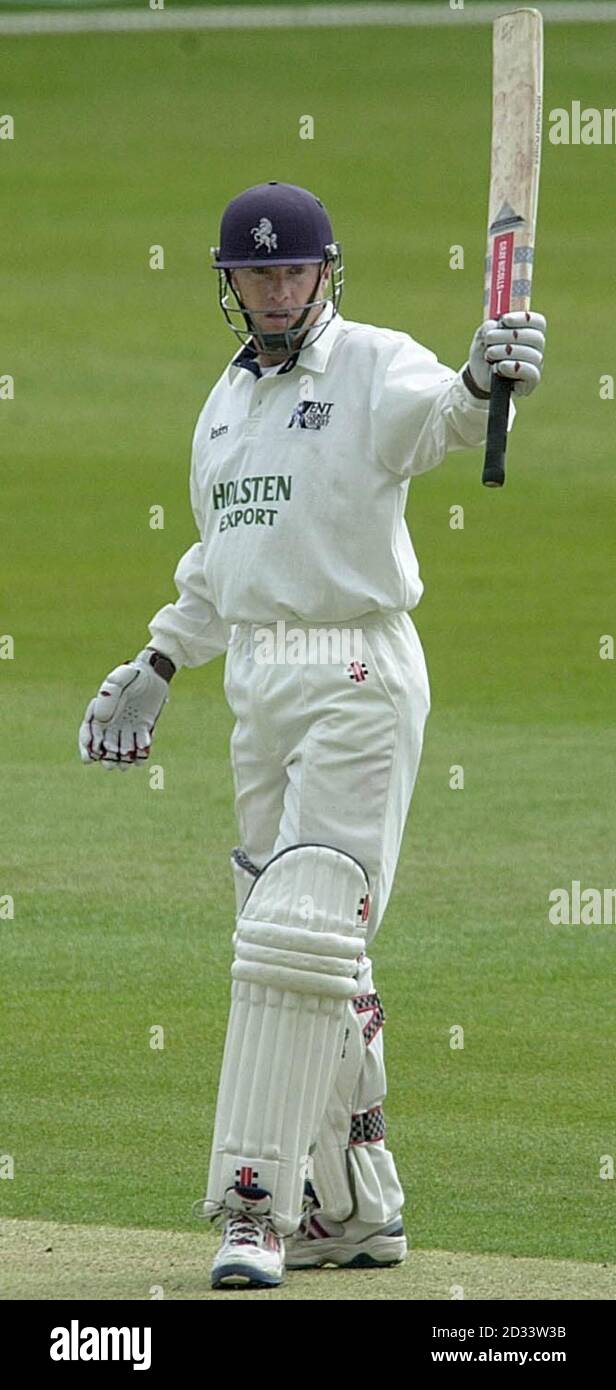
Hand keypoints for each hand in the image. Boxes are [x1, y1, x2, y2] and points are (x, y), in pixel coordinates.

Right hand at [78, 648, 170, 770]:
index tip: (89, 758)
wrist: (154, 672)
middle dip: (107, 758)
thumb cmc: (132, 673)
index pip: (88, 732)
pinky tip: (142, 754)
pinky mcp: (143, 727)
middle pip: (105, 745)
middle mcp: (112, 722)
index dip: (86, 747)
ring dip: (124, 758)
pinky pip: (140, 743)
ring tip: (126, 764)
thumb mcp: (119, 679)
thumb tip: (100, 719)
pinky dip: (141, 751)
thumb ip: (108, 696)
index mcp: (100, 711)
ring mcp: (127, 726)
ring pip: (122, 748)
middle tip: (111, 764)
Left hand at [467, 310, 545, 396]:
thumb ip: (487, 328)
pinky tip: (500, 366)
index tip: (504, 320)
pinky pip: (531, 373)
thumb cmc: (485, 352)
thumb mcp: (482, 337)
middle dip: (509, 335)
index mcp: (529, 331)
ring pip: (532, 355)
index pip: (538, 322)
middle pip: (535, 337)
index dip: (524, 319)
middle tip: (489, 338)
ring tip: (489, 353)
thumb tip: (493, 325)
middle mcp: (536, 348)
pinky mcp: (531, 381)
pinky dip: (515, 367)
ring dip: (508, 352)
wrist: (478, 376)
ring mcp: (535, 365)